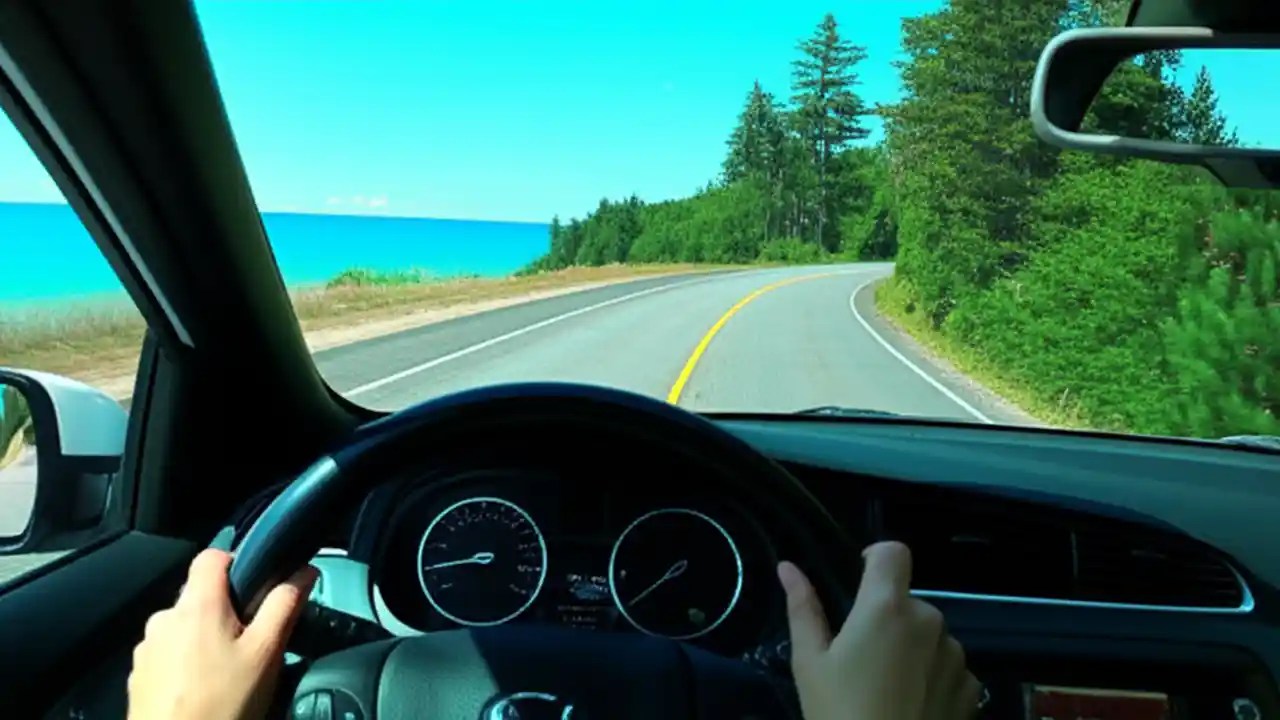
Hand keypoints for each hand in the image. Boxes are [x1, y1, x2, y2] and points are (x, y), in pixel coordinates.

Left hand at [127, 549, 317, 719]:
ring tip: (223, 672)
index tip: (256, 589)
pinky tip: (199, 690)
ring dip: (202, 637)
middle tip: (249, 642)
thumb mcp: (266, 654)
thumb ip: (284, 606)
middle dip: (224, 610)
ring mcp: (146, 648)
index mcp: (196, 605)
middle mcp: (163, 618)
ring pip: (182, 626)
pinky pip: (166, 654)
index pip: (211, 556)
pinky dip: (183, 662)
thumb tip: (303, 571)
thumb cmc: (223, 702)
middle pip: (198, 595)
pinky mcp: (136, 676)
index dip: (237, 563)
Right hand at [779, 541, 979, 719]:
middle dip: (887, 619)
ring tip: (885, 689)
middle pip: (907, 601)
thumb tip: (788, 567)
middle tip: (860, 659)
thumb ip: (803, 608)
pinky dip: (931, 677)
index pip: (893, 552)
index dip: (877, 557)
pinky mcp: (972, 687)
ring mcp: (955, 655)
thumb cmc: (839, 714)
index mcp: (886, 607)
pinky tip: (911, 706)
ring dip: (911, 648)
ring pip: (929, 635)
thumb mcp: (810, 663)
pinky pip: (948, 667)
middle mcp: (929, 621)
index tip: (861, 578)